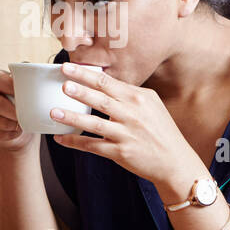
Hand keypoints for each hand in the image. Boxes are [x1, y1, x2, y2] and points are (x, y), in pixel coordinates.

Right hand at [0, 69, 33, 152]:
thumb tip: (40, 87)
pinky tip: (14, 133)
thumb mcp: (29, 93)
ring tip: (22, 126)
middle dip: (14, 113)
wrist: (21, 128)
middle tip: (25, 117)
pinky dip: (6, 135)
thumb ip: (31, 87)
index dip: (10, 88)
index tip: (25, 96)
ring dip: (11, 126)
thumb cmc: (26, 106)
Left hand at [49, 62, 204, 186]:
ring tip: (54, 111)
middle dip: (80, 89)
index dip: (86, 74)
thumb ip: (130, 94)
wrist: (175, 161)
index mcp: (138, 98)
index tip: (68, 67)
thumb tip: (105, 83)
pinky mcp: (121, 153)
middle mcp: (132, 114)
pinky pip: (93, 145)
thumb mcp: (151, 105)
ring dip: (73, 117)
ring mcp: (126, 134)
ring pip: (94, 123)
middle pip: (101, 98)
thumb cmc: (162, 131)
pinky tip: (60, 138)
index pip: (108, 82)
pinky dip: (75, 142)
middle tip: (62, 82)